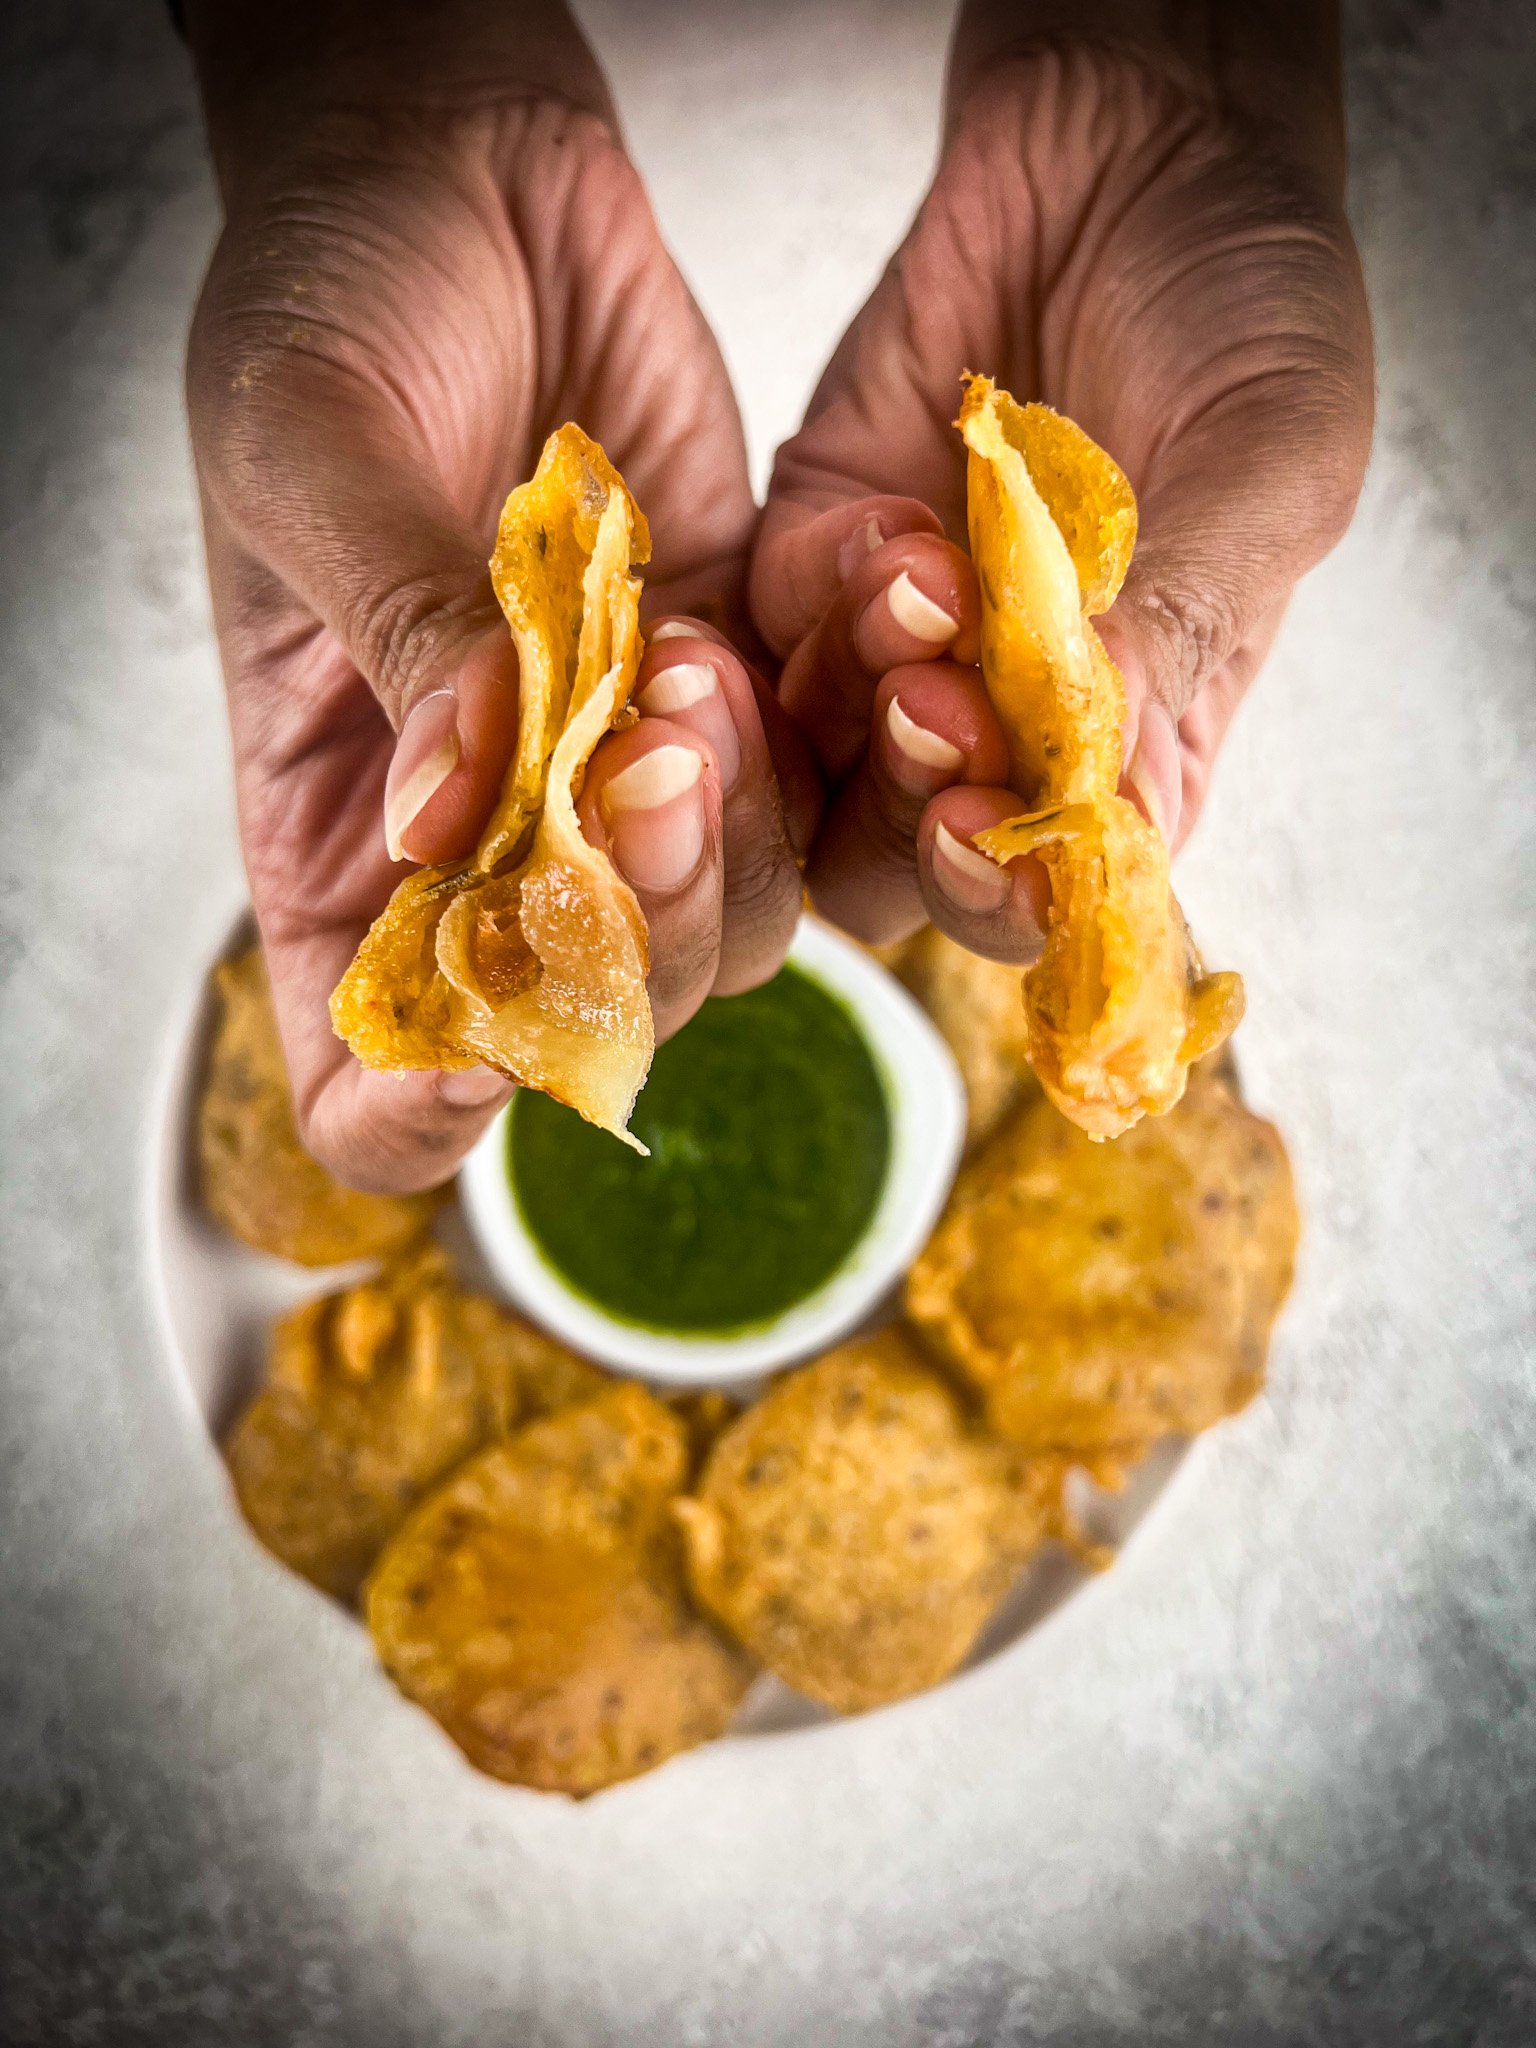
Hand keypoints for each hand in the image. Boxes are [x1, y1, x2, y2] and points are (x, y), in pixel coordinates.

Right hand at [185, 0, 811, 1192]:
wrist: (465, 182)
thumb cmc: (331, 305)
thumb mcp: (310, 451)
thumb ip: (392, 638)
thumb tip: (444, 817)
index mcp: (335, 837)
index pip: (368, 1072)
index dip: (422, 1110)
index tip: (486, 1040)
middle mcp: (486, 841)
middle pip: (596, 1011)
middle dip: (641, 918)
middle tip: (649, 745)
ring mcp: (616, 772)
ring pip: (731, 921)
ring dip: (739, 826)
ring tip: (703, 661)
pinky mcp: (732, 692)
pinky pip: (815, 793)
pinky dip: (826, 744)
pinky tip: (785, 626)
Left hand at [751, 0, 1372, 953]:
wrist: (1133, 148)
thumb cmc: (1241, 309)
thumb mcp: (1268, 458)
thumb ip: (1191, 620)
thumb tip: (1107, 781)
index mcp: (1137, 741)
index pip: (1052, 885)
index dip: (1004, 886)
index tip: (980, 821)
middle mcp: (1004, 718)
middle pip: (904, 860)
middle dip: (906, 801)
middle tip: (930, 701)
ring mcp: (898, 644)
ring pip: (818, 768)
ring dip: (847, 707)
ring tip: (907, 591)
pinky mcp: (814, 554)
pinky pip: (775, 630)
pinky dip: (816, 598)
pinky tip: (880, 527)